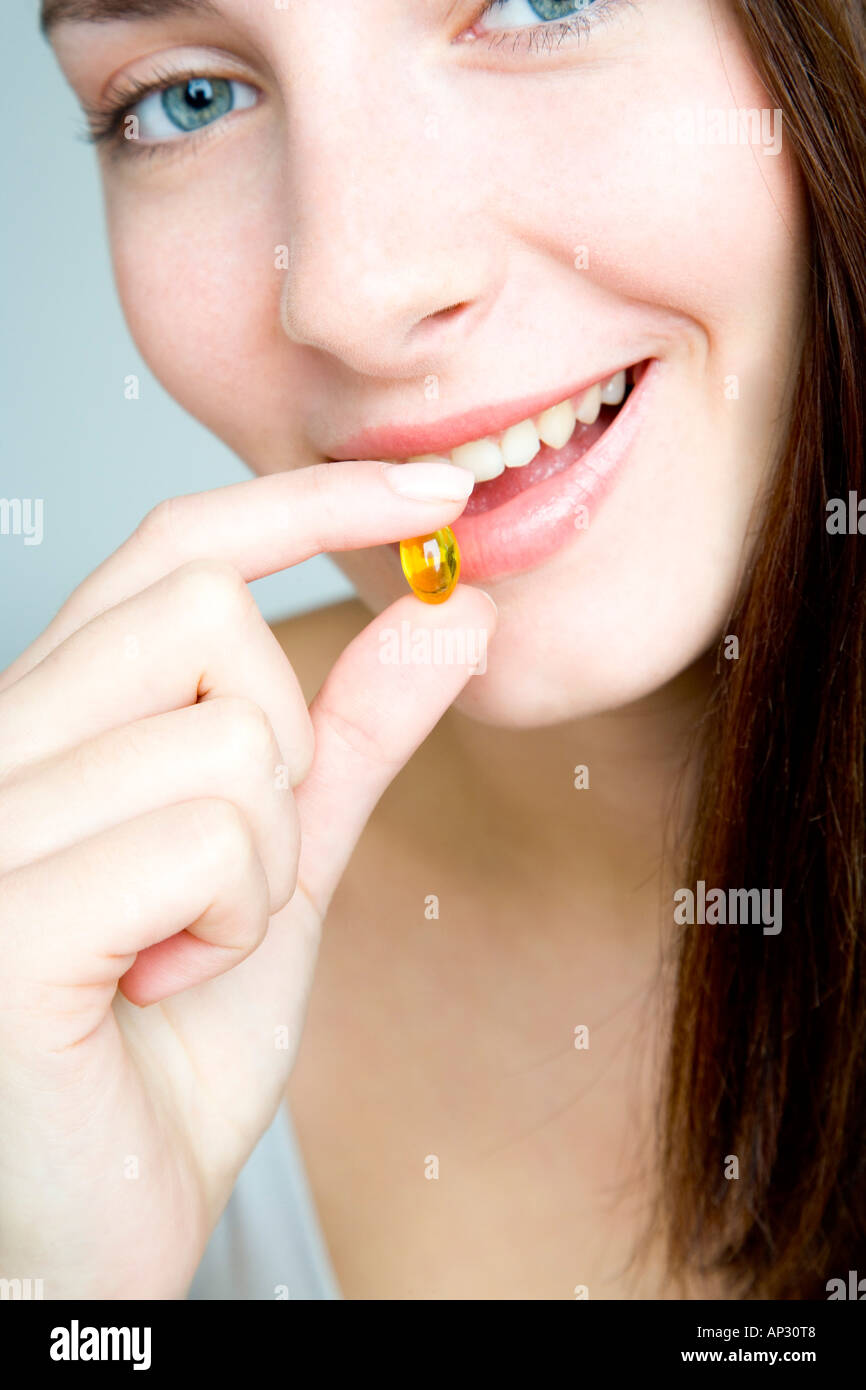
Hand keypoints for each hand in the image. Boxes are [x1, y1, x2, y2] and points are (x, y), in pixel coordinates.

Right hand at [0, 460, 494, 1297]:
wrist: (96, 1224)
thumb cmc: (165, 1048)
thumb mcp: (283, 871)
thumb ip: (353, 738)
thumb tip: (456, 610)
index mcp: (47, 719)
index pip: (174, 548)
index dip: (309, 500)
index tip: (436, 492)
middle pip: (207, 616)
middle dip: (275, 749)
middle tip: (224, 877)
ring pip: (227, 739)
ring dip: (259, 864)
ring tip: (180, 947)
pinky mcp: (3, 919)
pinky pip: (209, 837)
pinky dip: (233, 922)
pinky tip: (157, 985)